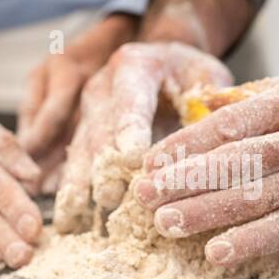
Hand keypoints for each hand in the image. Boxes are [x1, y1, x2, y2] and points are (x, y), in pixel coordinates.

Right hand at [53, 41, 232, 231]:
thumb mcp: (207, 77)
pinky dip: (71, 188)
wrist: (164, 63)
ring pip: (80, 149)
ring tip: (75, 213)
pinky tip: (67, 215)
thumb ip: (207, 104)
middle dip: (103, 165)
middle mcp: (102, 87)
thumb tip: (211, 138)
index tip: (132, 157)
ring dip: (79, 182)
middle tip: (110, 196)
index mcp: (134, 65)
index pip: (131, 99)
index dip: (131, 128)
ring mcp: (86, 112)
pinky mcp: (80, 133)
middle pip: (100, 129)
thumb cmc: (189, 73)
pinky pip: (73, 163)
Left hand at [131, 66, 278, 265]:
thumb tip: (207, 103)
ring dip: (207, 213)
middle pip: (236, 160)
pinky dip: (253, 241)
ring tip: (167, 226)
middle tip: (143, 198)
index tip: (153, 162)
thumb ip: (266, 95)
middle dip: (184, 181)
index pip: (231, 122)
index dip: (187, 145)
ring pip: (258, 195)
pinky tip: (221, 253)